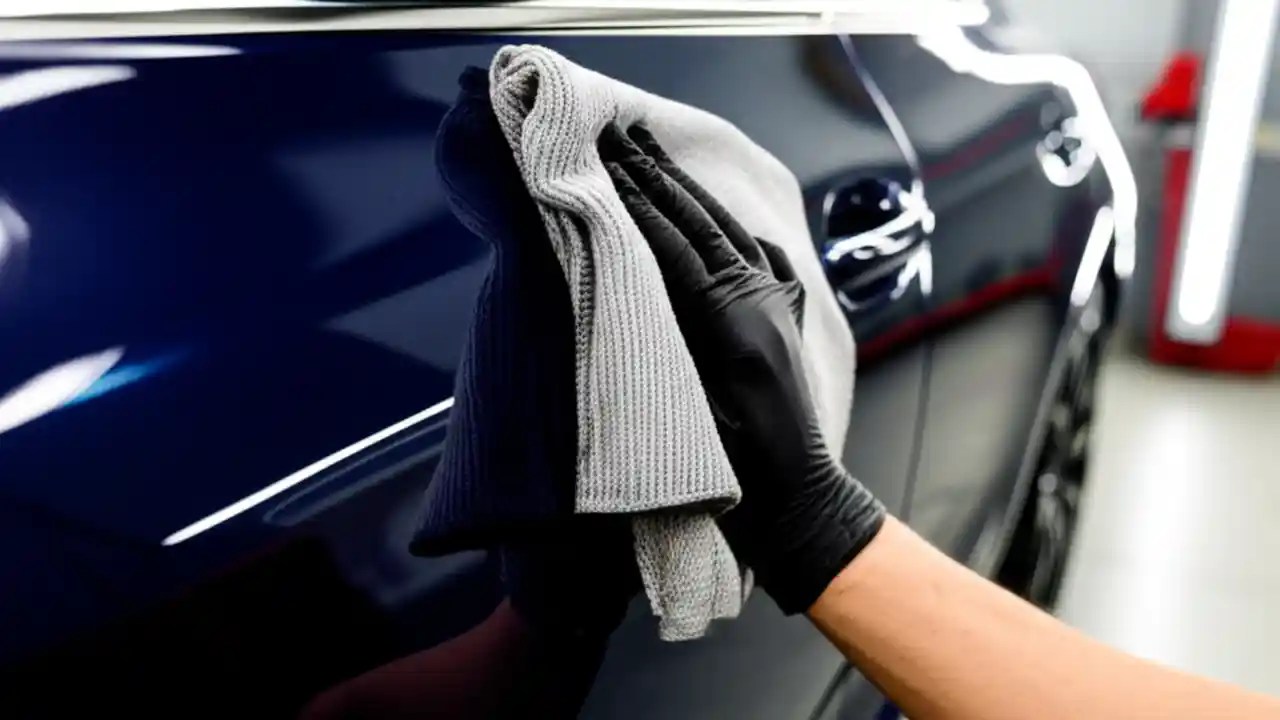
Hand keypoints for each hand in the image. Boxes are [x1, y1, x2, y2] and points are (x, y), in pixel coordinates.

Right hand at [599, 125, 884, 613]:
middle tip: (619, 131)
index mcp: (729, 316)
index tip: (602, 158)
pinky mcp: (785, 317)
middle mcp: (758, 297)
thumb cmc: (736, 472)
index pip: (669, 242)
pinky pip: (761, 256)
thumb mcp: (686, 404)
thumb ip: (667, 336)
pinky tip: (722, 217)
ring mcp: (776, 304)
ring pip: (726, 229)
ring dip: (689, 189)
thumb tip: (633, 272)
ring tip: (654, 152)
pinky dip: (734, 228)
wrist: (798, 501)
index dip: (634, 199)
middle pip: (697, 221)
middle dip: (655, 174)